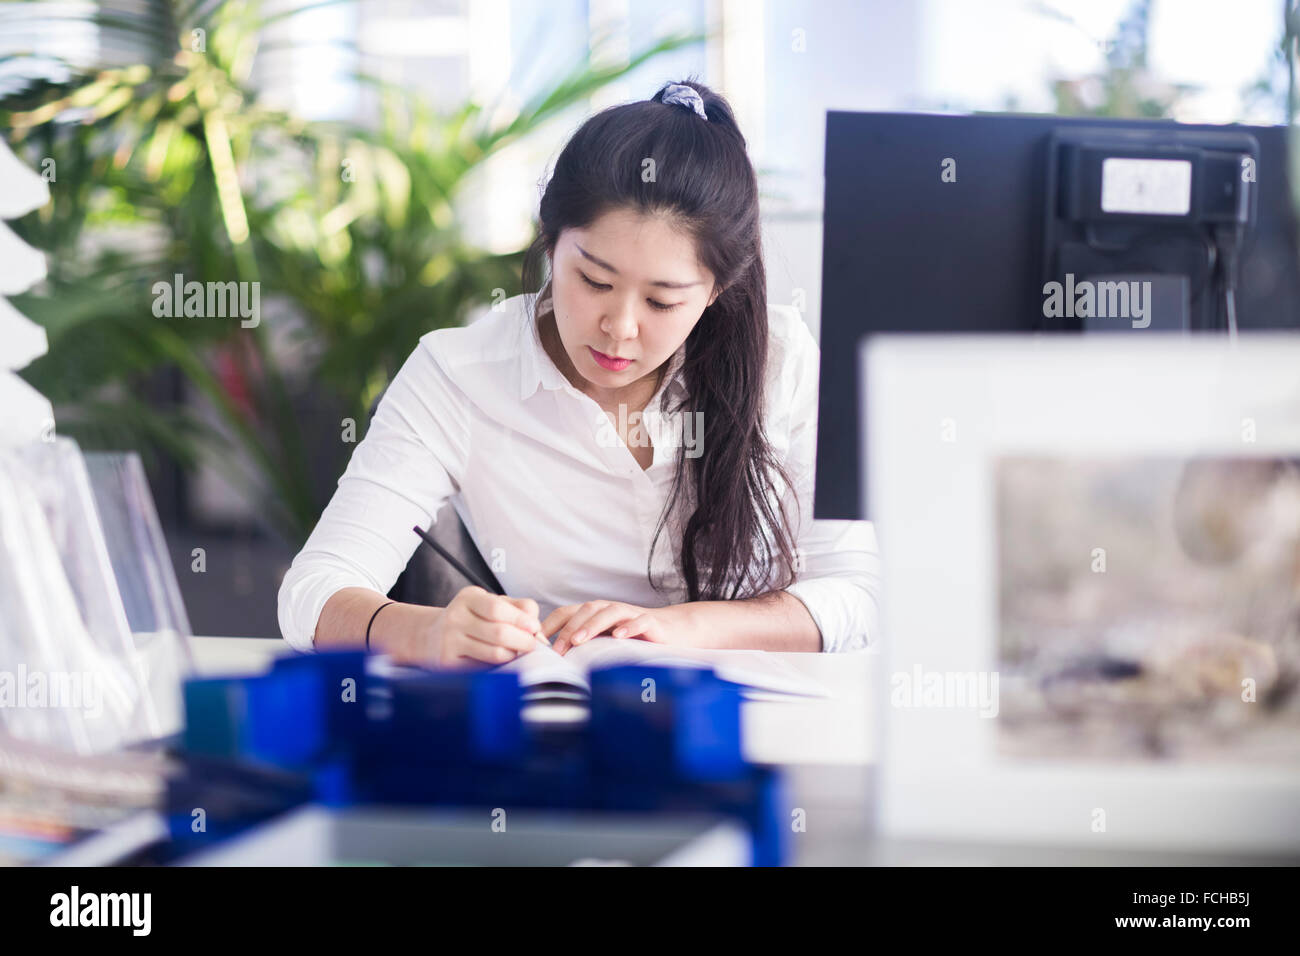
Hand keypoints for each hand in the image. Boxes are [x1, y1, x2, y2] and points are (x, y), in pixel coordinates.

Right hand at [421, 586, 544, 667]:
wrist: (430, 637)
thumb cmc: (471, 619)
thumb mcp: (491, 604)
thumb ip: (519, 609)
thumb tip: (538, 632)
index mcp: (468, 598)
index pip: (498, 609)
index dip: (522, 620)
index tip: (535, 628)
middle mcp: (455, 617)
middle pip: (499, 633)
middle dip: (523, 641)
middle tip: (532, 646)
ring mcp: (449, 641)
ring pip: (494, 653)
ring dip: (513, 656)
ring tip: (516, 653)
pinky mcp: (448, 663)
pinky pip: (484, 668)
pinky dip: (499, 668)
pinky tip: (501, 664)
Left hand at [544, 600, 690, 654]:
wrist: (673, 631)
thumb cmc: (633, 640)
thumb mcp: (604, 643)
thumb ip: (582, 649)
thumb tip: (550, 668)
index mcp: (595, 614)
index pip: (567, 612)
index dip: (551, 625)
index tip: (536, 644)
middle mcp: (610, 609)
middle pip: (585, 611)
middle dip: (568, 629)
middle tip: (556, 650)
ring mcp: (630, 614)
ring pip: (608, 612)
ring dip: (591, 625)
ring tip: (579, 640)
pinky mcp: (651, 622)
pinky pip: (639, 620)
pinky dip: (628, 626)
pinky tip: (619, 637)